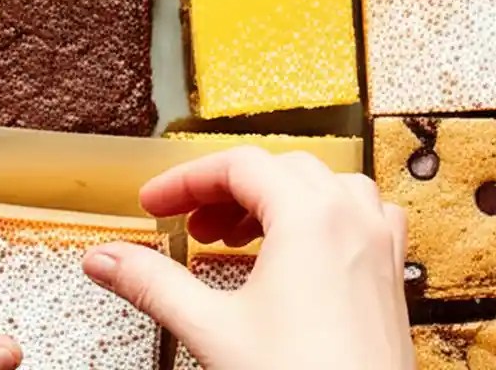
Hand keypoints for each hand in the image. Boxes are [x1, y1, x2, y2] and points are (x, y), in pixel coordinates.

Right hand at [82, 147, 412, 369]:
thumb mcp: (211, 329)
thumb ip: (153, 284)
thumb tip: (106, 259)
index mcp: (309, 216)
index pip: (237, 166)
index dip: (185, 181)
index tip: (154, 204)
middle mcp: (351, 219)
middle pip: (278, 170)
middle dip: (225, 191)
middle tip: (188, 225)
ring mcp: (378, 246)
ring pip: (324, 187)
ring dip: (275, 199)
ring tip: (238, 236)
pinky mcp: (389, 277)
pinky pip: (363, 217)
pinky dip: (326, 217)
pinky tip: (302, 249)